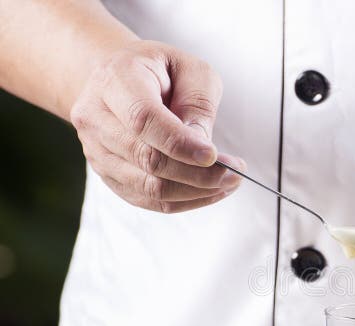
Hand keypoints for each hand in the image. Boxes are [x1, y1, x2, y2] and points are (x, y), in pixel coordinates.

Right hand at [70, 40, 242, 212]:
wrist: (119, 80)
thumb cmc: (159, 72)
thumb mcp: (190, 69)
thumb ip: (197, 103)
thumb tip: (201, 146)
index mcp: (115, 79)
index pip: (143, 119)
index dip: (180, 143)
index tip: (214, 156)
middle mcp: (96, 117)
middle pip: (146, 158)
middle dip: (197, 173)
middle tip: (233, 174)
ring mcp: (96, 150)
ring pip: (148, 186)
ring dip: (194, 191)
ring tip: (227, 183)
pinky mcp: (107, 174)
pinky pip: (147, 199)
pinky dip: (183, 200)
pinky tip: (209, 191)